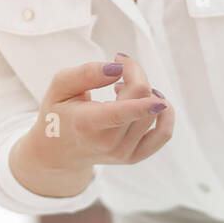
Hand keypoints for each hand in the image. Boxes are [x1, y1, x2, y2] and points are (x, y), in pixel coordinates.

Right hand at [10, 53, 173, 197]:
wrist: (57, 152)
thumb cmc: (58, 112)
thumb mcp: (60, 86)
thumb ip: (86, 73)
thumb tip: (117, 68)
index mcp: (86, 124)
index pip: (119, 112)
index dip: (139, 98)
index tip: (152, 94)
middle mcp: (108, 143)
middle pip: (143, 100)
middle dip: (134, 73)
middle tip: (119, 66)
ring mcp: (123, 153)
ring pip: (155, 112)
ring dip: (145, 91)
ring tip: (121, 89)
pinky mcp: (134, 156)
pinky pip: (163, 133)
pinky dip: (165, 113)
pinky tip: (151, 101)